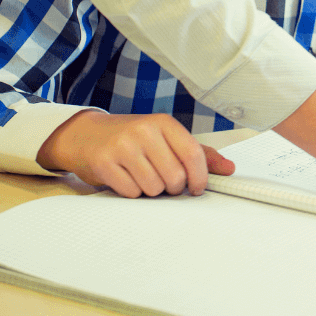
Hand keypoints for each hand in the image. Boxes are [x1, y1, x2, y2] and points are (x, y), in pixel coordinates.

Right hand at [37, 111, 235, 197]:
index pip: (193, 153)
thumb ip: (197, 153)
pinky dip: (132, 193)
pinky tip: (127, 179)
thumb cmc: (132, 138)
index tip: (197, 189)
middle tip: (163, 180)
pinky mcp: (104, 163)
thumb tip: (228, 168)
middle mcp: (144, 130)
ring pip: (154, 188)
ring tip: (143, 177)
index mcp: (163, 122)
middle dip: (172, 187)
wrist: (87, 134)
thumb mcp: (165, 137)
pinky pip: (131, 193)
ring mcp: (123, 146)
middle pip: (175, 176)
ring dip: (151, 191)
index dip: (200, 177)